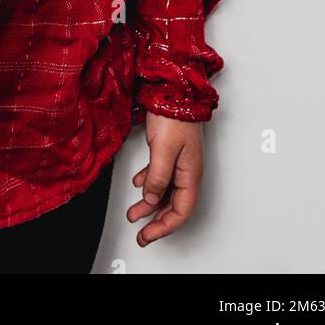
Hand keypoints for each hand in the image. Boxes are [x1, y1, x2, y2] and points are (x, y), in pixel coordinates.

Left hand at [126, 112, 205, 245]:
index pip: (181, 211)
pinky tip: (138, 185)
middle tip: (141, 234)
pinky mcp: (170, 151)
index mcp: (190, 174)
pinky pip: (160, 175)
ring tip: (134, 213)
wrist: (174, 90)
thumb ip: (158, 177)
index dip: (164, 227)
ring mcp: (179, 161)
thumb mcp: (164, 150)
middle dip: (156, 221)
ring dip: (149, 204)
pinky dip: (148, 183)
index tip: (148, 235)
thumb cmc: (175, 116)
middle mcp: (187, 171)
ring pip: (165, 191)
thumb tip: (151, 199)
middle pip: (173, 205)